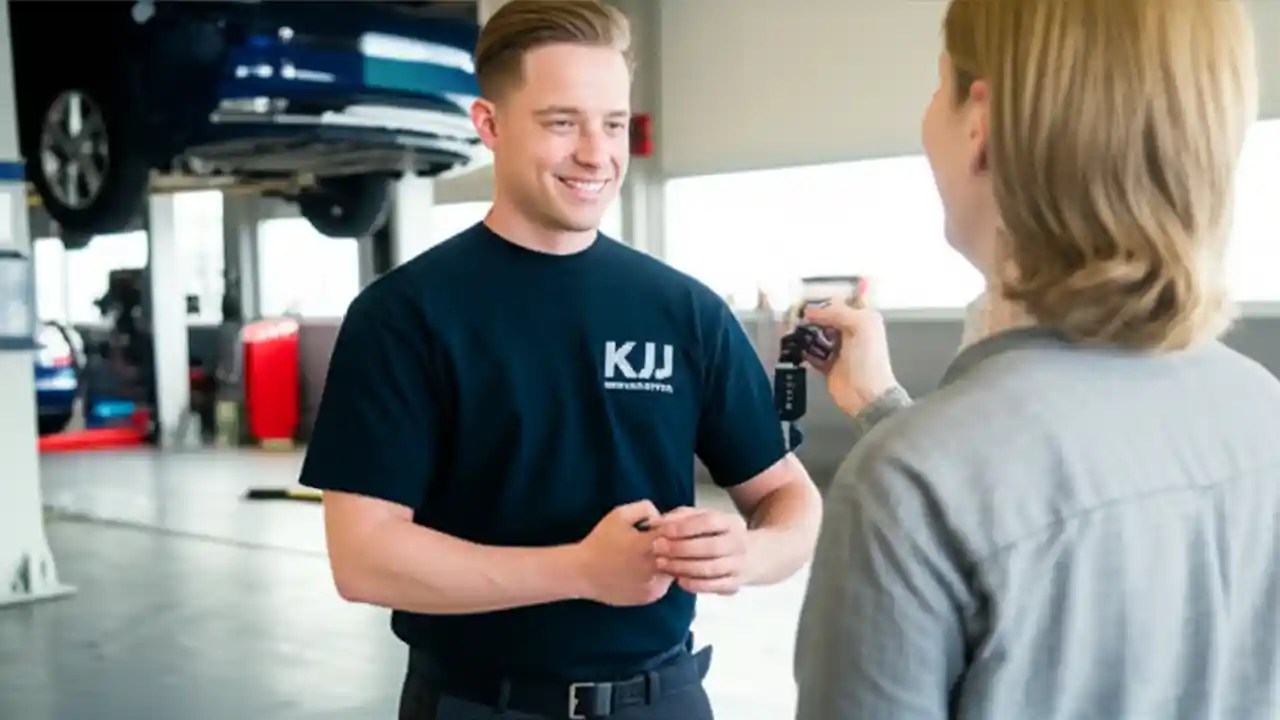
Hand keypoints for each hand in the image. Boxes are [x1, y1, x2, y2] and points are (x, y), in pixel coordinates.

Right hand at [575, 500, 672, 606]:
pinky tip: (642, 570)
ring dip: (669, 562)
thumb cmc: (600, 542)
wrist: (582, 573)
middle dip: (674, 546)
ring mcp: (654, 584)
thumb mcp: (619, 514)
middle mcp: (655, 567)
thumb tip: (662, 518)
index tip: (661, 528)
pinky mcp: (651, 596)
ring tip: (647, 556)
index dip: (674, 529)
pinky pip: (664, 583)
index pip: (680, 534)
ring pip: (675, 570)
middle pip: (681, 554)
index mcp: (649, 544)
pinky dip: (659, 576)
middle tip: (656, 543)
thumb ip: (645, 509)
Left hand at [648, 507, 749, 594]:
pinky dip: (695, 585)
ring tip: (662, 564)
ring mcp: (739, 565)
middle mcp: (739, 543)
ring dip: (683, 567)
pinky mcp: (735, 584)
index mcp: (731, 522)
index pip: (709, 522)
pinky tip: (679, 580)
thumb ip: (679, 518)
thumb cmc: (718, 535)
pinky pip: (714, 586)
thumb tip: (655, 523)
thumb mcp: (703, 519)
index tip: (663, 530)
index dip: (684, 527)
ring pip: (711, 568)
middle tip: (657, 548)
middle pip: (710, 547)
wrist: (754, 556)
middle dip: (680, 548)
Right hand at [801, 299, 897, 416]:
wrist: (866, 394)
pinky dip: (802, 349)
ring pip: (816, 333)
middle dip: (812, 315)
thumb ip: (837, 312)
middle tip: (795, 313)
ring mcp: (837, 347)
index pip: (843, 300)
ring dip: (804, 331)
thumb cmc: (869, 358)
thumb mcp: (860, 325)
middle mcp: (850, 330)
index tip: (808, 295)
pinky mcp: (826, 364)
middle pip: (826, 316)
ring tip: (792, 329)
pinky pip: (810, 352)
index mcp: (863, 318)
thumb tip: (810, 311)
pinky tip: (794, 345)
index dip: (828, 297)